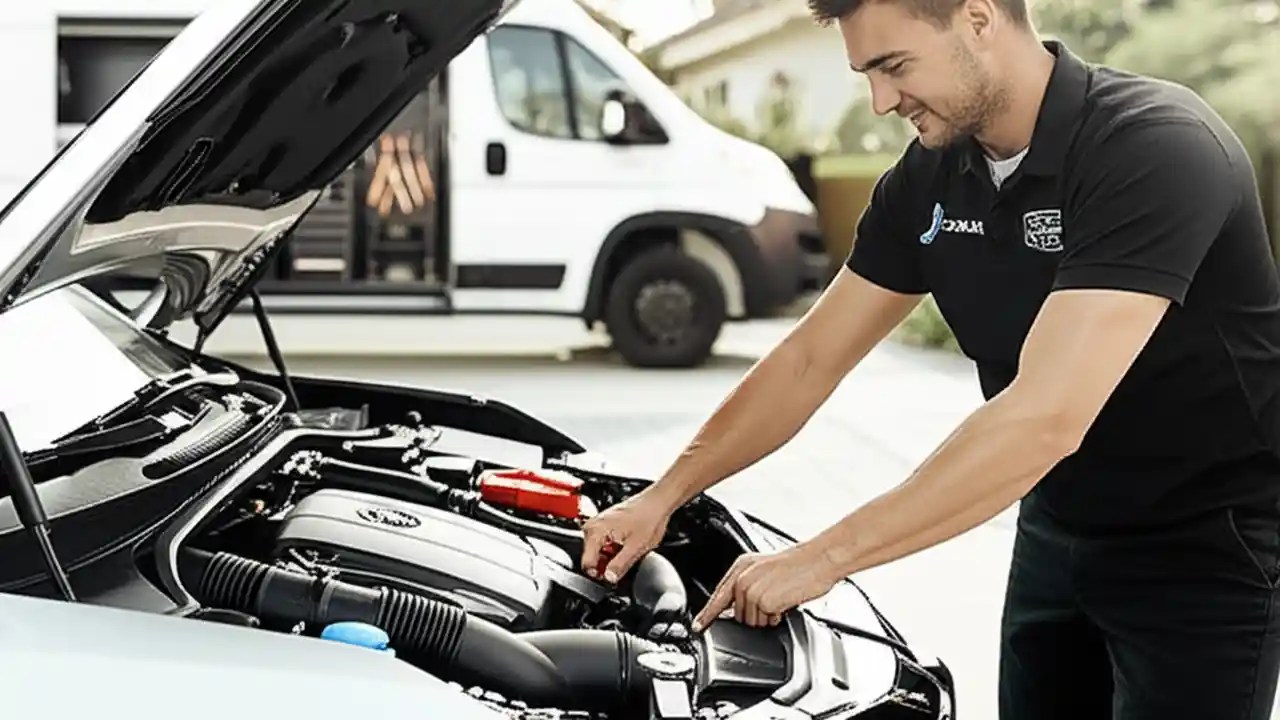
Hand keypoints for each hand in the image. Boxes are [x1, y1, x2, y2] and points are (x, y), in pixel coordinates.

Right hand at [580, 489, 674, 583]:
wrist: (656, 503)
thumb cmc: (649, 518)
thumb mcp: (636, 547)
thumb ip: (620, 565)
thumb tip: (609, 578)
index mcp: (595, 531)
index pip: (587, 564)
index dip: (600, 574)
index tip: (613, 575)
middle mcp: (592, 526)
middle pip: (592, 558)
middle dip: (607, 564)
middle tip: (625, 559)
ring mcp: (598, 524)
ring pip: (598, 552)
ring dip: (611, 556)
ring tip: (628, 549)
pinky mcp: (604, 524)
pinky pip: (603, 544)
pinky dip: (614, 548)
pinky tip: (626, 543)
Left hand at [691, 543, 840, 630]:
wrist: (818, 560)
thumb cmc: (799, 565)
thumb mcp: (765, 571)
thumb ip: (747, 586)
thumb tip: (739, 608)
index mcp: (740, 567)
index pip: (718, 595)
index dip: (707, 614)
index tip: (698, 626)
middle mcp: (742, 578)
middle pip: (738, 615)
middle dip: (755, 615)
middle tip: (774, 600)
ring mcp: (751, 590)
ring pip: (751, 622)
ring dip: (766, 618)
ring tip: (780, 599)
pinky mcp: (763, 601)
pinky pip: (765, 623)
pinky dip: (776, 618)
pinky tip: (784, 604)